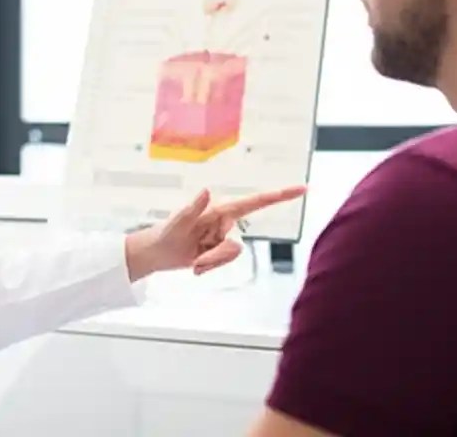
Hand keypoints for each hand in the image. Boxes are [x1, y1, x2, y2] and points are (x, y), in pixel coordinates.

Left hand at [124, 185, 306, 280]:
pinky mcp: (219, 250)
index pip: (254, 202)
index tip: (300, 189)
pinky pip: (225, 262)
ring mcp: (222, 237)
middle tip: (196, 262)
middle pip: (237, 243)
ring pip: (232, 254)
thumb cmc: (165, 233)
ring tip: (194, 263)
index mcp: (219, 210)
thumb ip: (193, 207)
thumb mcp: (177, 222)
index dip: (279, 196)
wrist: (156, 252)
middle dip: (217, 257)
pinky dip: (211, 266)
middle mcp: (224, 222)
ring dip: (213, 262)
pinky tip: (196, 265)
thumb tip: (207, 190)